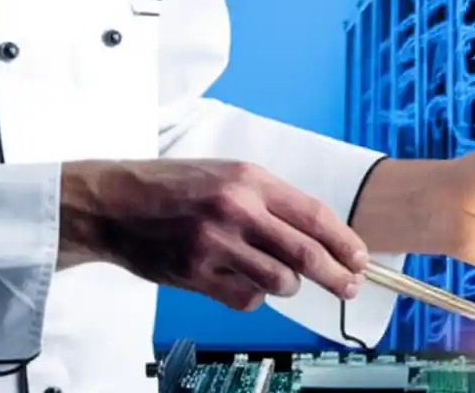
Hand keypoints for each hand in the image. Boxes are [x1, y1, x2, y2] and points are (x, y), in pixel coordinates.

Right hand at [58, 159, 369, 310]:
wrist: (114, 202)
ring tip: (276, 277)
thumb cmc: (174, 187)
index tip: (360, 258)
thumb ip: (270, 201)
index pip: (314, 214)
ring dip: (287, 286)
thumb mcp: (227, 175)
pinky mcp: (196, 273)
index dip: (344, 241)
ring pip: (280, 281)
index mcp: (250, 179)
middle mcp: (237, 208)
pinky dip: (251, 295)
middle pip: (306, 253)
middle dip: (337, 275)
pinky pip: (246, 298)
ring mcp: (216, 243)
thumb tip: (319, 235)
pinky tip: (237, 280)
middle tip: (351, 286)